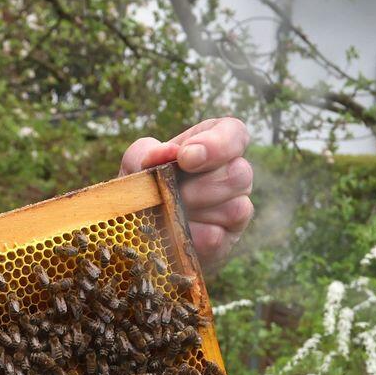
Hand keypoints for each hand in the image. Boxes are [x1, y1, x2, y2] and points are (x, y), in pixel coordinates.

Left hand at [120, 116, 253, 263]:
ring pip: (235, 208)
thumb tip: (169, 152)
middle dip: (199, 186)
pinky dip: (188, 236)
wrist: (135, 224)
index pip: (235, 133)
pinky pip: (217, 238)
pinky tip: (171, 233)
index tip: (185, 158)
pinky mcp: (227, 240)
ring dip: (193, 211)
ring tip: (167, 212)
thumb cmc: (143, 183)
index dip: (217, 145)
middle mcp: (235, 174)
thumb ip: (149, 152)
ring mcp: (237, 209)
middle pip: (240, 174)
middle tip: (170, 192)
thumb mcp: (137, 162)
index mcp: (216, 144)